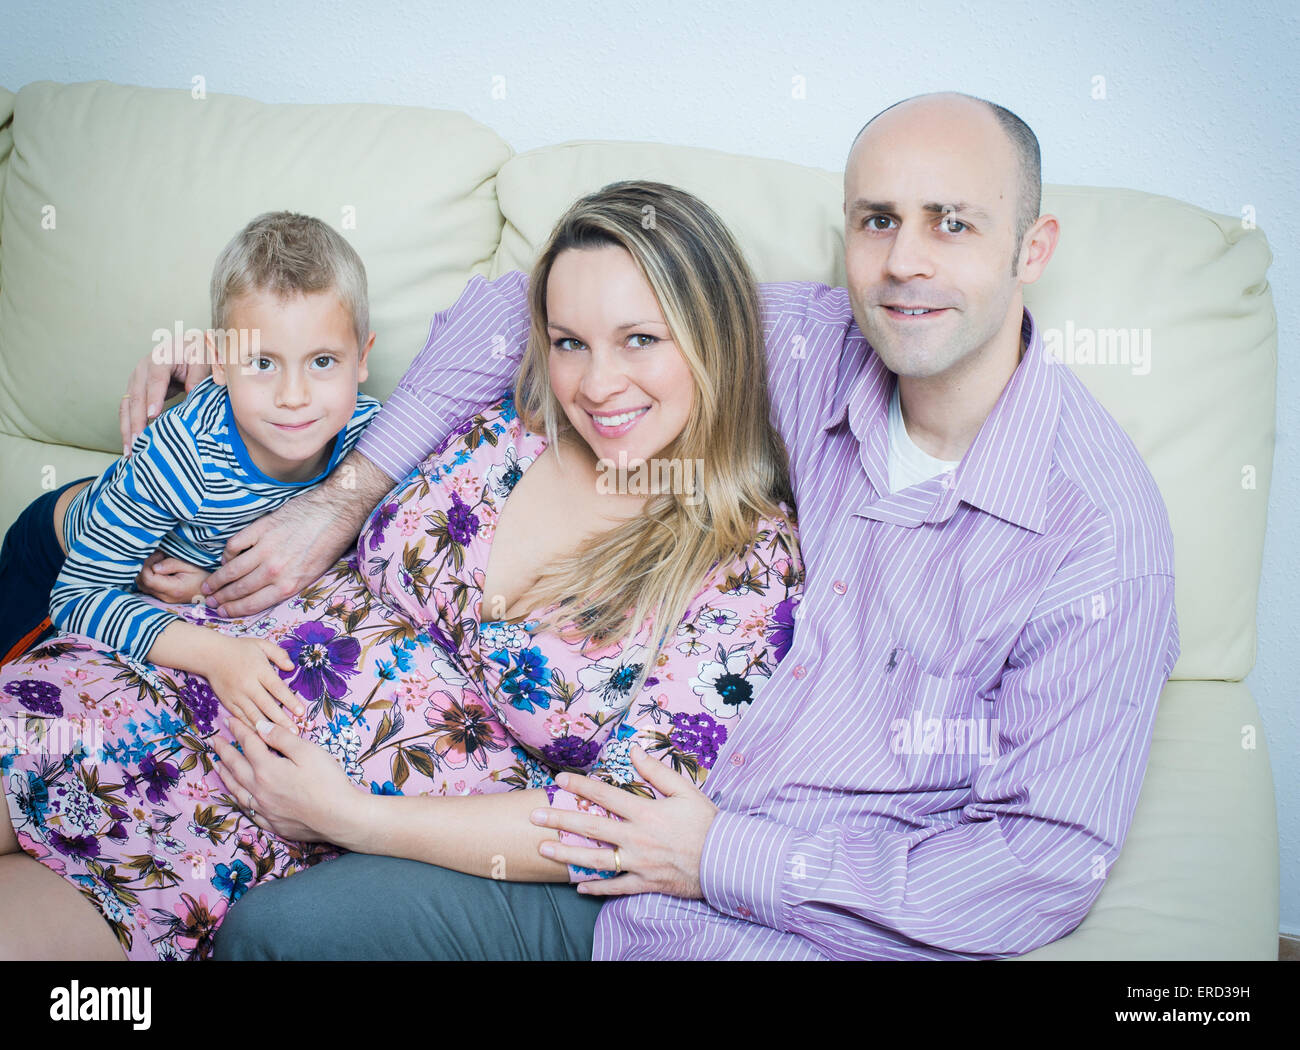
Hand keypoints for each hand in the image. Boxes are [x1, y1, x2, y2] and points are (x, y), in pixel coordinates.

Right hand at [121, 347, 208, 455]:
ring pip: (128, 405)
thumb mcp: (203, 360)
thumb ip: (198, 375)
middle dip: (137, 420)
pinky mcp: (136, 390)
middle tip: (139, 442)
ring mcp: (136, 379)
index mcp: (161, 358)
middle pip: (137, 395)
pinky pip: (128, 410)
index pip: (156, 379)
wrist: (188, 347)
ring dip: (127, 428)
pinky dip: (127, 426)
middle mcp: (143, 368)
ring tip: (130, 451)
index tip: (153, 415)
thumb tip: (191, 393)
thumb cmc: (197, 354)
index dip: (154, 397)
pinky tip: (130, 445)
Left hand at [136, 551, 211, 603]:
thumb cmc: (204, 575)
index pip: (148, 578)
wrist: (214, 590)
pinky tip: (160, 570)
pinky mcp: (163, 597)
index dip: (147, 564)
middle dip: (145, 567)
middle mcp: (166, 597)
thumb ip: (171, 564)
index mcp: (173, 588)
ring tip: (159, 563)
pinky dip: (149, 577)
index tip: (158, 555)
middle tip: (158, 557)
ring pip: (143, 586)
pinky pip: (148, 588)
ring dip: (146, 572)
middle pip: (142, 582)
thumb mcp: (190, 565)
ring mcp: (164, 599)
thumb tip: (154, 566)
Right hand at [201, 453, 393, 617]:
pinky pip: (235, 545)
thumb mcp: (313, 574)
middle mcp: (276, 570)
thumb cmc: (328, 544)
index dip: (233, 610)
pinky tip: (225, 557)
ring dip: (217, 580)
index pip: (253, 604)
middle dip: (221, 598)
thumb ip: (287, 585)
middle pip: (239, 589)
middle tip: (209, 601)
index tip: (222, 612)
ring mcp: (266, 548)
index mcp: (290, 585)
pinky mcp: (261, 528)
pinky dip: (227, 553)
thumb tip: (264, 593)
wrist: (336, 512)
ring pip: (232, 569)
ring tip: (207, 586)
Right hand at [204, 636, 304, 731]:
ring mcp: (237, 695)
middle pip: (267, 706)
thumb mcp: (261, 644)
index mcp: (259, 670)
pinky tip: (260, 736)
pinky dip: (250, 727)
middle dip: (281, 720)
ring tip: (279, 739)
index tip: (301, 712)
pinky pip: (241, 718)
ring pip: (253, 715)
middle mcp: (248, 685)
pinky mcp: (228, 703)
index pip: (277, 688)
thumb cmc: (239, 649)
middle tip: (295, 732)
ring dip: (267, 728)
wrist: (210, 654)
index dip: (289, 701)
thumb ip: (278, 654)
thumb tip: (291, 667)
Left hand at [211, 717, 364, 842]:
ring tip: (218, 766)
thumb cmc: (328, 782)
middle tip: (214, 741)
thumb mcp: (308, 751)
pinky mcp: (273, 824)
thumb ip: (282, 738)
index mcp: (267, 769)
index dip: (238, 730)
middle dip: (224, 752)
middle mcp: (259, 790)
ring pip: (237, 790)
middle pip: (236, 767)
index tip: (228, 720)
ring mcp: (264, 810)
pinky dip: (239, 800)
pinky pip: (248, 810)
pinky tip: (240, 797)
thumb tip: (260, 727)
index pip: (248, 745)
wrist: (340, 818)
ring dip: (225, 776)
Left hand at [530, 746, 717, 898]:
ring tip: (543, 849)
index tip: (559, 780)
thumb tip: (634, 750)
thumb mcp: (685, 790)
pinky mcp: (646, 882)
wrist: (726, 860)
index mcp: (645, 813)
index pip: (605, 796)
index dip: (580, 787)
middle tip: (534, 816)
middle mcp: (637, 838)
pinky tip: (578, 886)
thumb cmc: (707, 822)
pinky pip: (617, 888)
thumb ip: (657, 771)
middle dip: (560, 820)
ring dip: (568, 854)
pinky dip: (597, 889)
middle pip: (591, 828)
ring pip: (596, 860)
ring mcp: (639, 863)